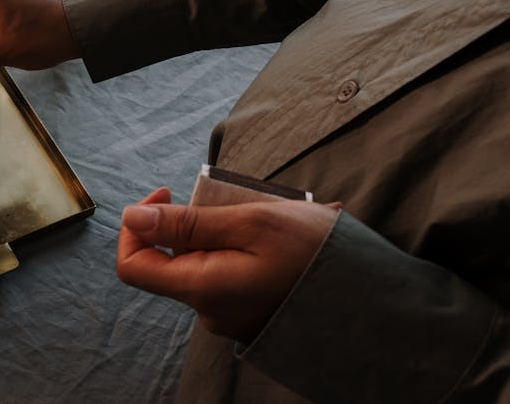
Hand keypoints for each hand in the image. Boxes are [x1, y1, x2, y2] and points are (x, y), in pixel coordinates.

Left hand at [116, 188, 340, 342]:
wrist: (377, 302)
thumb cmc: (317, 255)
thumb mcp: (251, 221)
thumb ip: (186, 223)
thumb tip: (132, 219)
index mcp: (202, 289)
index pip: (133, 266)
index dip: (137, 226)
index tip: (166, 193)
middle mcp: (210, 312)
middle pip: (174, 260)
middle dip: (196, 222)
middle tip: (237, 201)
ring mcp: (231, 317)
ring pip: (206, 264)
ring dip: (226, 233)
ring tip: (273, 219)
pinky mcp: (252, 315)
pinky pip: (231, 276)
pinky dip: (245, 251)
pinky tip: (283, 240)